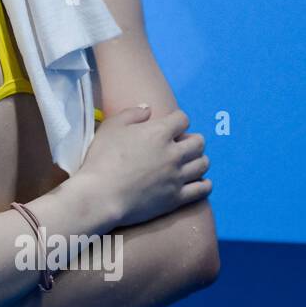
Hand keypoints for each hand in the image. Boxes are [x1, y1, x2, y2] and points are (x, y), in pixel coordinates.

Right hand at [78, 106, 211, 227]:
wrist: (101, 195)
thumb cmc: (102, 159)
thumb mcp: (111, 127)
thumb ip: (132, 114)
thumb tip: (148, 108)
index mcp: (159, 133)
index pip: (182, 119)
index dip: (177, 120)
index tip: (170, 124)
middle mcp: (173, 153)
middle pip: (199, 142)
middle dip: (192, 140)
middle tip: (181, 144)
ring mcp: (177, 176)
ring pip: (203, 164)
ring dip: (198, 159)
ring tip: (189, 162)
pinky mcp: (176, 197)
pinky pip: (203, 189)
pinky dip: (204, 183)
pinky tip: (198, 181)